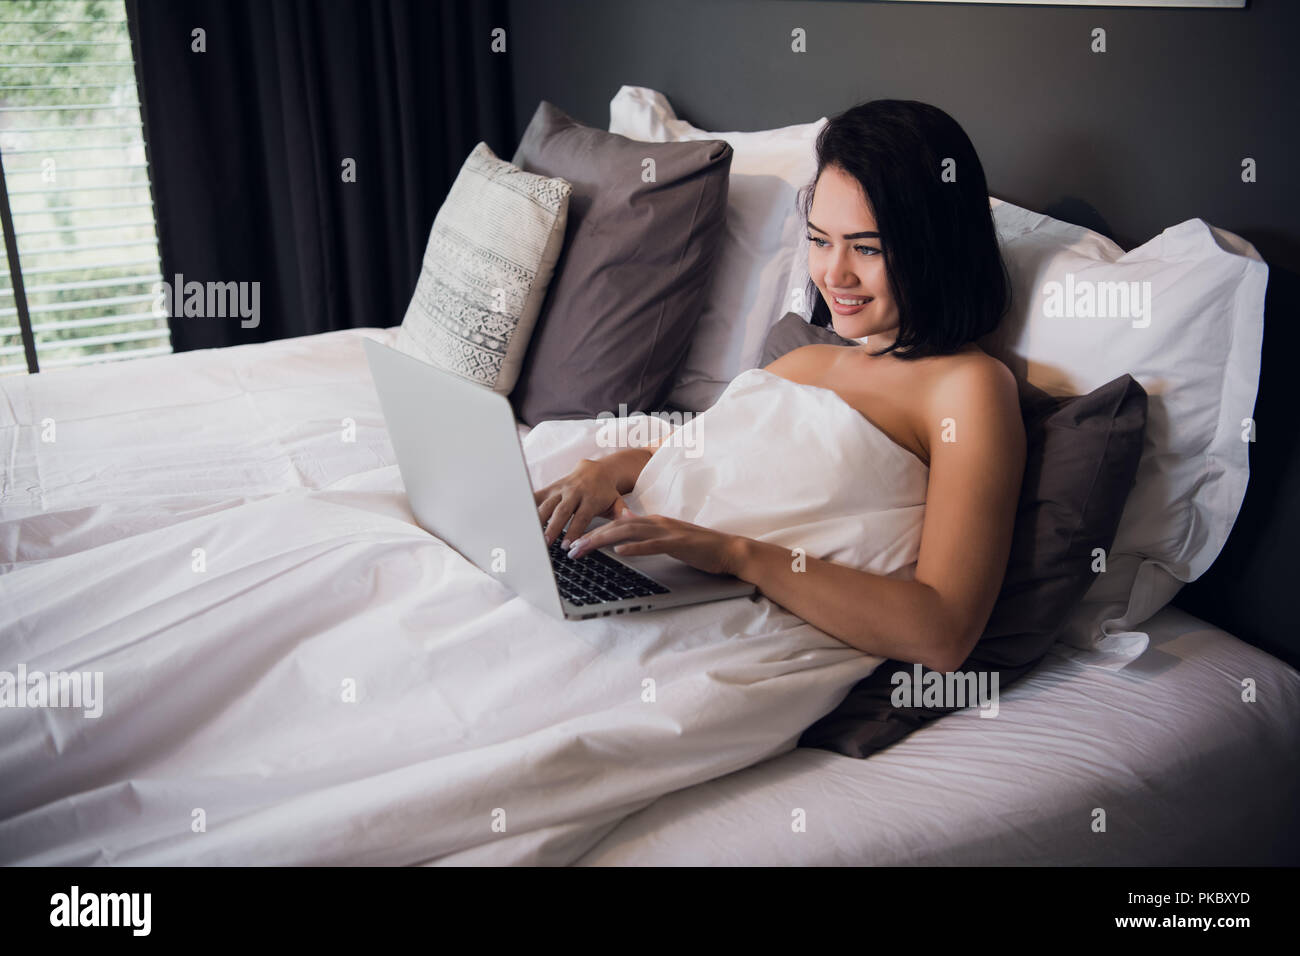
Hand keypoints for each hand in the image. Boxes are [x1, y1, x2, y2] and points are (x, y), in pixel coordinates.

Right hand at [534, 457, 626, 547]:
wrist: (599, 470)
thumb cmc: (607, 493)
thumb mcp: (617, 502)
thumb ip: (623, 513)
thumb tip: (632, 520)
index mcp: (591, 498)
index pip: (581, 517)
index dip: (574, 530)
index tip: (567, 545)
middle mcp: (575, 492)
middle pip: (562, 511)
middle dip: (553, 527)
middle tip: (546, 542)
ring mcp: (561, 488)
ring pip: (548, 503)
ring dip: (538, 518)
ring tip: (530, 533)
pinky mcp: (552, 486)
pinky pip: (538, 494)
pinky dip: (528, 503)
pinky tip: (518, 515)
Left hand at [566, 504, 747, 577]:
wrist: (728, 550)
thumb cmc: (699, 549)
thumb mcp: (668, 541)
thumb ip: (647, 539)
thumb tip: (624, 540)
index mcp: (653, 522)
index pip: (617, 525)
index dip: (594, 532)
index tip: (576, 542)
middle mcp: (657, 522)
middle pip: (617, 526)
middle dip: (590, 536)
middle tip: (570, 548)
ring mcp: (667, 531)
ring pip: (629, 532)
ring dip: (603, 540)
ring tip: (584, 549)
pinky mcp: (678, 543)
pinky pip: (652, 545)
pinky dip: (635, 547)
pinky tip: (619, 551)